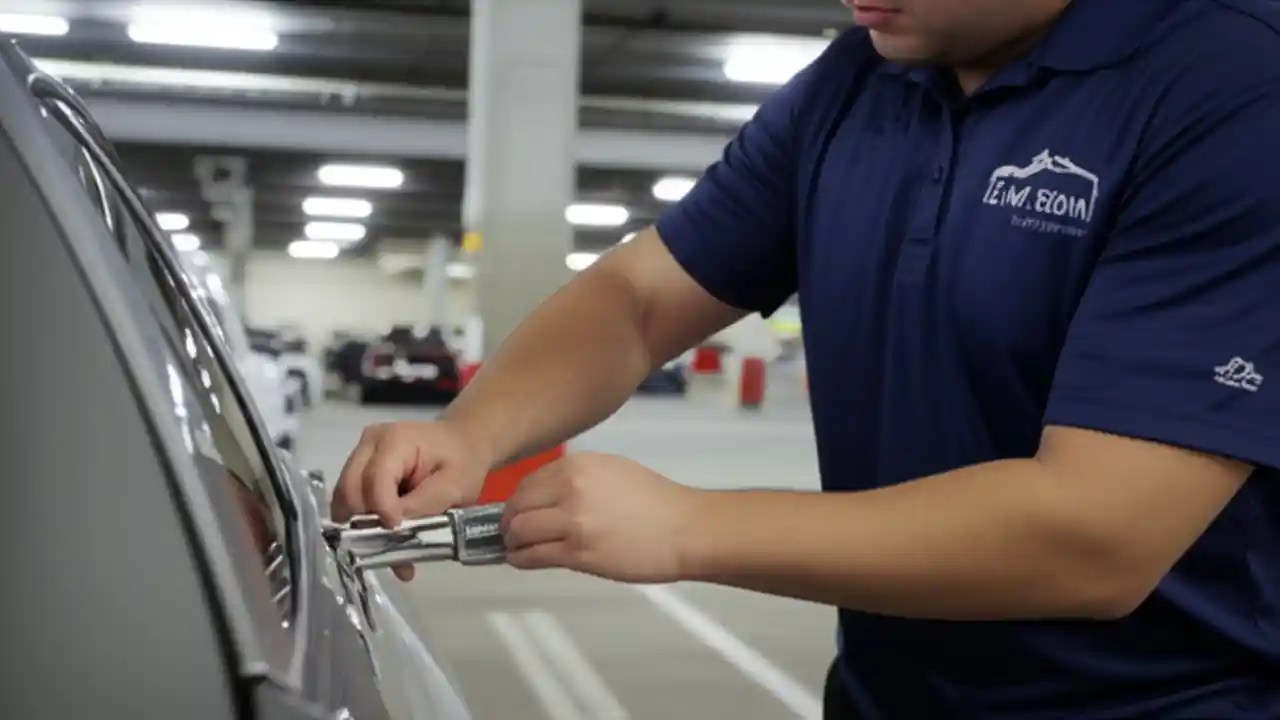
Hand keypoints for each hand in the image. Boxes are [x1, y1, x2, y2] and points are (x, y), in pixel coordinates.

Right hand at [333, 419, 493, 580]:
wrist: (461, 443)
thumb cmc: (462, 462)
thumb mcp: (454, 486)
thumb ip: (423, 506)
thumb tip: (393, 529)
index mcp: (395, 440)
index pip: (375, 480)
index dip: (382, 511)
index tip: (398, 533)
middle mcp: (370, 443)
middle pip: (350, 489)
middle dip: (365, 522)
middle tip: (389, 548)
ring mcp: (361, 453)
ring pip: (346, 497)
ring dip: (361, 524)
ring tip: (388, 545)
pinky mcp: (359, 466)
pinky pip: (351, 497)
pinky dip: (363, 518)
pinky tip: (384, 532)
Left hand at [501, 452, 701, 583]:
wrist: (685, 529)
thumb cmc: (656, 503)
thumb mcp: (611, 471)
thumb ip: (575, 478)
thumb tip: (544, 495)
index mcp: (578, 466)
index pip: (527, 483)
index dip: (518, 501)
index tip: (516, 511)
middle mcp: (571, 489)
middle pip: (516, 507)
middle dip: (509, 522)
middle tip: (510, 532)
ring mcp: (573, 522)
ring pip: (519, 532)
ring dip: (513, 542)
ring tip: (517, 548)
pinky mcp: (579, 553)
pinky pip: (533, 556)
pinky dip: (520, 559)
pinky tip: (522, 559)